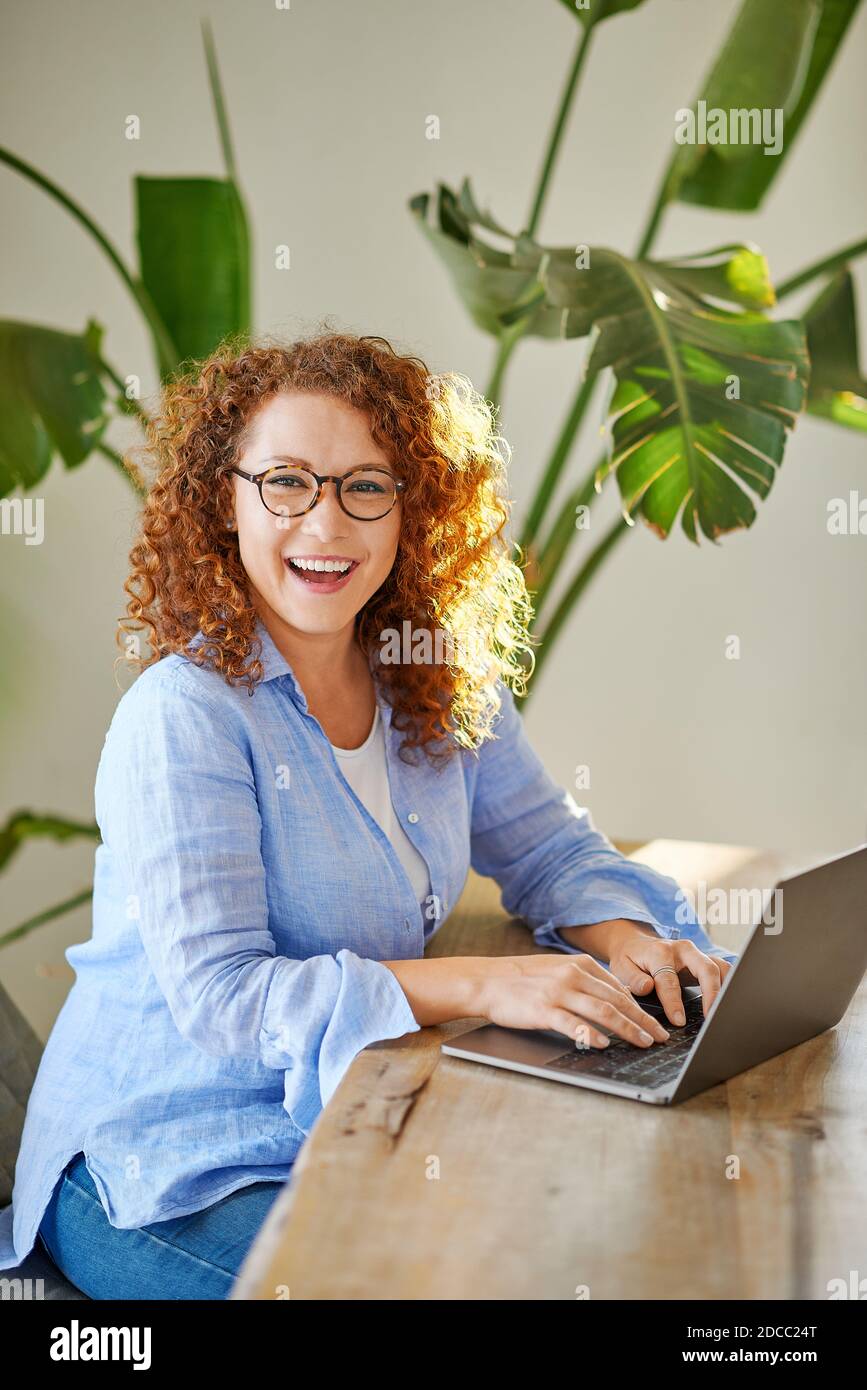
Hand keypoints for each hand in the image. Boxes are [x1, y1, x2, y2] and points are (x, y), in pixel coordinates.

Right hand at [474, 953, 670, 1049]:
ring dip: (628, 1029)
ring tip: (643, 1042)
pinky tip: (604, 1044)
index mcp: (579, 964)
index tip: (654, 1022)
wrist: (487, 981)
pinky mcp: (544, 1010)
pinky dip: (592, 1035)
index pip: (619, 988)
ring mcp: (559, 992)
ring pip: (604, 1012)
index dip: (640, 1007)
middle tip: (660, 1036)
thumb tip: (611, 1000)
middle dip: (643, 1020)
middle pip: (618, 1000)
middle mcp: (573, 975)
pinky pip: (573, 1024)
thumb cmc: (522, 980)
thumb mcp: (557, 970)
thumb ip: (583, 981)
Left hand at [604, 921, 732, 1025]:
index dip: (674, 1001)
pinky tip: (730, 1002)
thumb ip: (633, 978)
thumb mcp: (621, 967)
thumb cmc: (630, 958)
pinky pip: (723, 970)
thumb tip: (647, 987)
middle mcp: (683, 949)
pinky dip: (729, 984)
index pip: (670, 979)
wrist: (636, 943)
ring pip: (720, 968)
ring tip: (726, 1012)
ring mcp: (697, 954)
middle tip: (712, 1017)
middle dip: (712, 993)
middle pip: (705, 968)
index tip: (678, 1021)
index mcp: (660, 952)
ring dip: (726, 989)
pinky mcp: (705, 960)